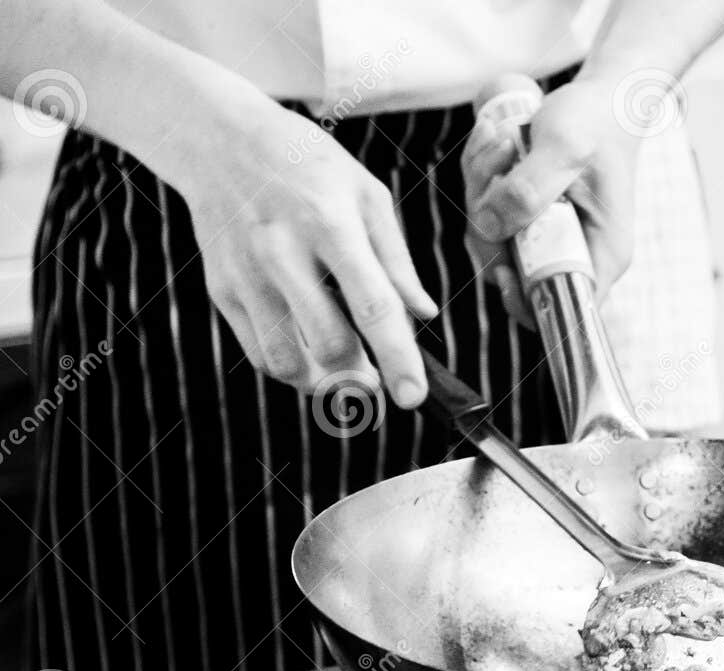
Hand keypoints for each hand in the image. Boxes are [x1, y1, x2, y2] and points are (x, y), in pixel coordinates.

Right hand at [179, 102, 438, 406]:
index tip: (413, 397)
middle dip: (362, 376)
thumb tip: (424, 314)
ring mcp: (247, 276)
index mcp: (330, 225)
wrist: (219, 140)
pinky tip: (313, 359)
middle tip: (378, 376)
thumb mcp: (366, 194)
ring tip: (348, 373)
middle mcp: (283, 254)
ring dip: (326, 383)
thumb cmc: (306, 164)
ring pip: (288, 362)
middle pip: (329, 344)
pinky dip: (293, 371)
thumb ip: (397, 260)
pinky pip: (261, 354)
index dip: (397, 358)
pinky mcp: (222, 290)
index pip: (371, 306)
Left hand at [462, 77, 640, 321]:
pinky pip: (487, 210)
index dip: (526, 302)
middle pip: (513, 271)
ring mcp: (547, 234)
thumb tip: (491, 226)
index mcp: (601, 253)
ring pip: (492, 236)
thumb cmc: (595, 121)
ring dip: (481, 186)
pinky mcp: (526, 215)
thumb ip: (530, 187)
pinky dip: (480, 174)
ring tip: (503, 139)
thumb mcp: (565, 145)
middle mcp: (573, 252)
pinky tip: (495, 140)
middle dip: (490, 221)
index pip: (565, 307)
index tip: (504, 269)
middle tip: (500, 161)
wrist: (601, 99)